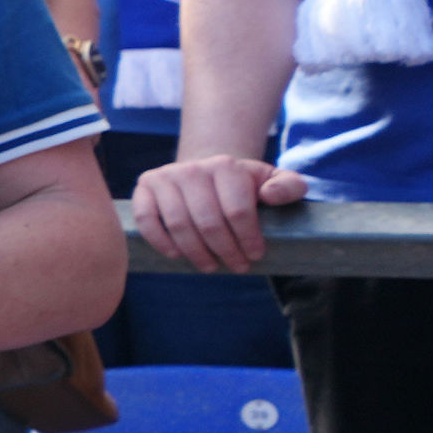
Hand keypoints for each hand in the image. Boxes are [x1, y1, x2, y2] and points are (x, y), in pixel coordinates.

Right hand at [134, 152, 305, 271]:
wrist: (205, 174)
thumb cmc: (242, 186)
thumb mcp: (273, 181)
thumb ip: (289, 186)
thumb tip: (270, 196)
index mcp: (225, 166)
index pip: (237, 210)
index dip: (248, 239)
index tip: (255, 255)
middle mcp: (192, 168)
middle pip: (208, 221)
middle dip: (226, 251)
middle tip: (237, 267)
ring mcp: (164, 177)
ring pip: (178, 224)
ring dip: (196, 253)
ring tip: (211, 267)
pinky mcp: (143, 188)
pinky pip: (147, 219)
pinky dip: (160, 241)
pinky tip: (177, 255)